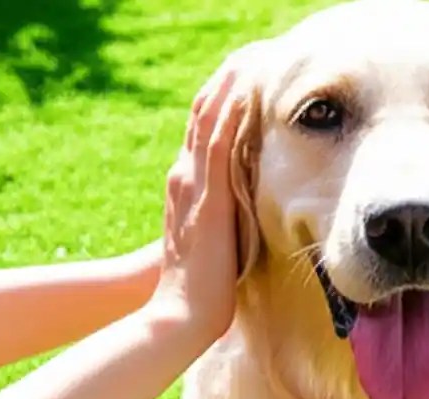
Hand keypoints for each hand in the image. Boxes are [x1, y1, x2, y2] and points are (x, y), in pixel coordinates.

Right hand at [150, 58, 249, 341]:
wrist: (180, 313)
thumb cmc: (202, 286)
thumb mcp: (216, 239)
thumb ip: (224, 218)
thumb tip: (247, 213)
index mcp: (187, 186)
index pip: (202, 132)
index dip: (219, 102)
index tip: (242, 76)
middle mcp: (185, 178)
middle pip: (203, 116)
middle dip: (225, 84)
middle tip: (248, 56)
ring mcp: (193, 185)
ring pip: (209, 122)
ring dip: (228, 88)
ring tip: (248, 59)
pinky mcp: (208, 197)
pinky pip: (219, 145)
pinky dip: (231, 115)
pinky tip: (246, 92)